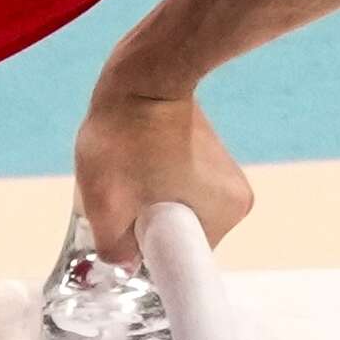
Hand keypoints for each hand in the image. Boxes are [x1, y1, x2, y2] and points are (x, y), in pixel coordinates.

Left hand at [73, 87, 253, 267]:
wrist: (141, 73)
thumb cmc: (125, 133)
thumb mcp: (104, 203)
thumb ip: (113, 248)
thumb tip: (124, 266)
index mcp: (224, 214)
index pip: (182, 259)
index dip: (150, 253)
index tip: (127, 234)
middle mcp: (235, 200)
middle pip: (179, 235)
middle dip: (145, 225)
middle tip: (122, 197)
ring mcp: (225, 178)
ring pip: (176, 212)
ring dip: (148, 203)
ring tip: (128, 174)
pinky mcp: (211, 160)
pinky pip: (178, 190)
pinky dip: (154, 184)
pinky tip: (137, 161)